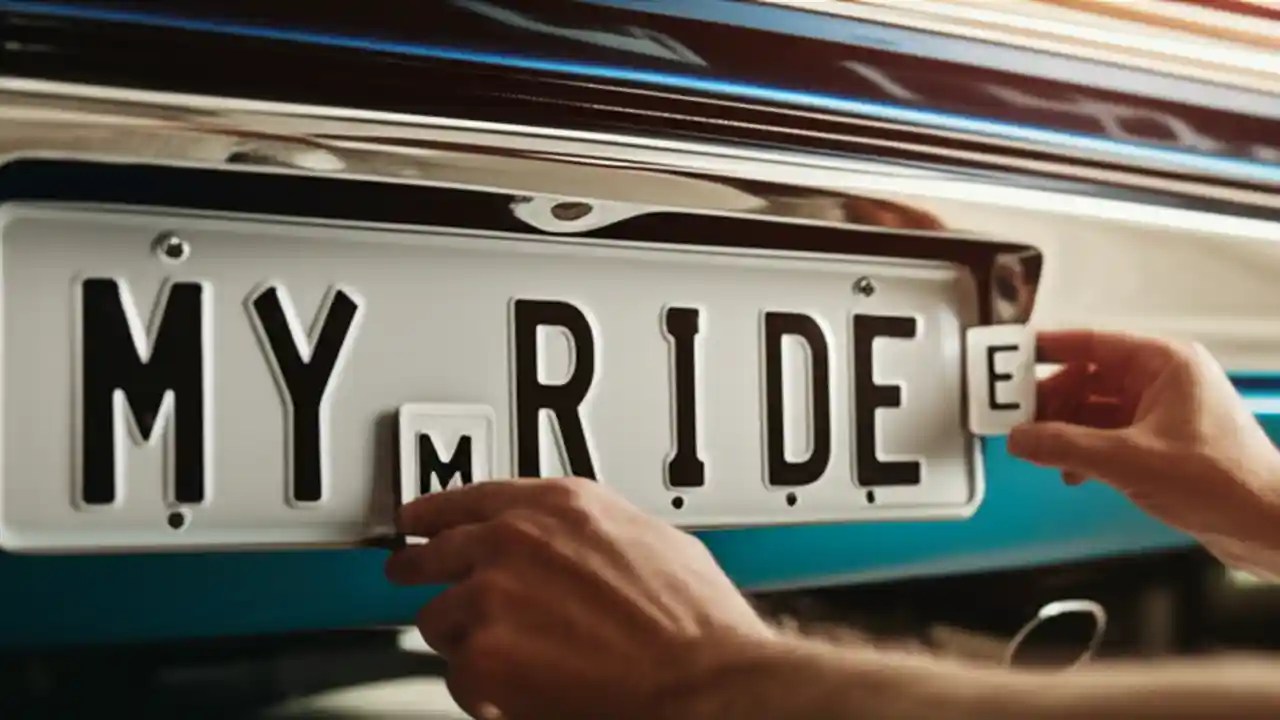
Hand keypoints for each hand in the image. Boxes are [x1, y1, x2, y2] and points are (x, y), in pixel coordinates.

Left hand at [385, 477, 775, 719]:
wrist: (700, 680)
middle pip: (435, 550)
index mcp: (557, 505)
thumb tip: (583, 542)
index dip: (436, 509)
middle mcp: (515, 540)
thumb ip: (596, 530)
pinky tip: (518, 692)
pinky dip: (481, 690)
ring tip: (506, 658)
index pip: (471, 496)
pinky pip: (457, 675)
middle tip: (408, 572)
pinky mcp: (481, 655)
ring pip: (440, 617)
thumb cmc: (692, 622)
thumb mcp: (651, 538)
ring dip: (465, 638)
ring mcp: (491, 597)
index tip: (417, 517)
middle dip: (419, 566)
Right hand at [1008, 330, 1279, 547]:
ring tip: (1041, 451)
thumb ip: (1065, 446)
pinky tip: (1071, 473)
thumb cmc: (1220, 482)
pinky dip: (1084, 451)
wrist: (1265, 525)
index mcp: (1165, 363)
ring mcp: (1162, 412)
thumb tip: (1018, 438)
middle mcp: (1163, 380)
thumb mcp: (1129, 460)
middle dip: (1051, 401)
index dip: (1047, 348)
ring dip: (1065, 431)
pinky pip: (1107, 435)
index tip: (1009, 359)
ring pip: (1094, 409)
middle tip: (1017, 420)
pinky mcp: (1160, 443)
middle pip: (1088, 377)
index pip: (1092, 342)